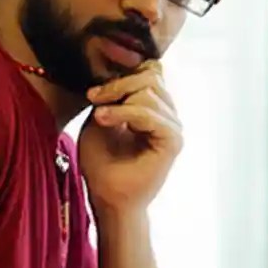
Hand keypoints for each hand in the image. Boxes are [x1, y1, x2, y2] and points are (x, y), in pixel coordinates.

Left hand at [79, 60, 182, 214]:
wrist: (108, 196)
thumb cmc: (102, 163)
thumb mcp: (101, 119)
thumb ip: (113, 97)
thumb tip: (123, 70)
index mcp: (155, 108)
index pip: (151, 73)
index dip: (123, 74)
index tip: (95, 93)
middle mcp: (169, 115)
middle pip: (151, 77)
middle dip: (118, 84)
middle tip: (94, 98)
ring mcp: (173, 127)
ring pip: (149, 92)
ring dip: (118, 100)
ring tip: (99, 116)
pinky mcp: (173, 141)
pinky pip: (149, 114)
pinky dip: (124, 113)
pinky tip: (104, 120)